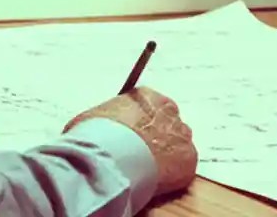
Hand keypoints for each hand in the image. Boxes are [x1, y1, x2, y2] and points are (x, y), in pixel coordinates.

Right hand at [64, 87, 198, 195]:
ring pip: (176, 144)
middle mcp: (168, 110)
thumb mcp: (88, 120)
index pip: (148, 106)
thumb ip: (97, 121)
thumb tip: (89, 130)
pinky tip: (155, 180)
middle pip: (166, 123)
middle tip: (140, 154)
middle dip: (155, 138)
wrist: (111, 158)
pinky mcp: (188, 158)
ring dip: (165, 155)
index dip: (138, 124)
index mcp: (144, 97)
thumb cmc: (97, 137)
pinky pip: (183, 167)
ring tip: (146, 169)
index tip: (130, 136)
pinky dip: (171, 175)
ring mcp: (181, 134)